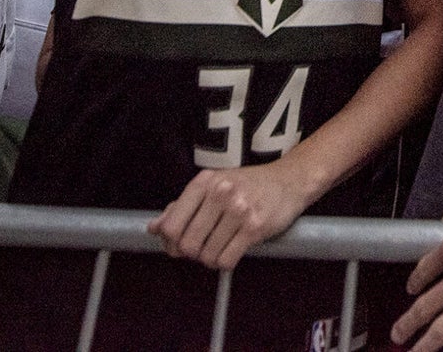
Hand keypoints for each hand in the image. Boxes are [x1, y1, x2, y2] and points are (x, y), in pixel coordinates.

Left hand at [147, 158, 313, 269]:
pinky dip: (225, 262)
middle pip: (187, 244)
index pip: (171, 225)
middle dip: (191, 253)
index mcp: (204, 182)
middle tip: (202, 248)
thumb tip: (153, 228)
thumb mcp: (213, 186)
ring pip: (206, 256)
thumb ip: (181, 206)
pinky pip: (226, 260)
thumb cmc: (247, 184)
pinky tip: (232, 250)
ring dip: (210, 258)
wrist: (289, 180)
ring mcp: (238, 210)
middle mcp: (220, 193)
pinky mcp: (255, 228)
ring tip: (219, 247)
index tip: (179, 244)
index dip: (170, 243)